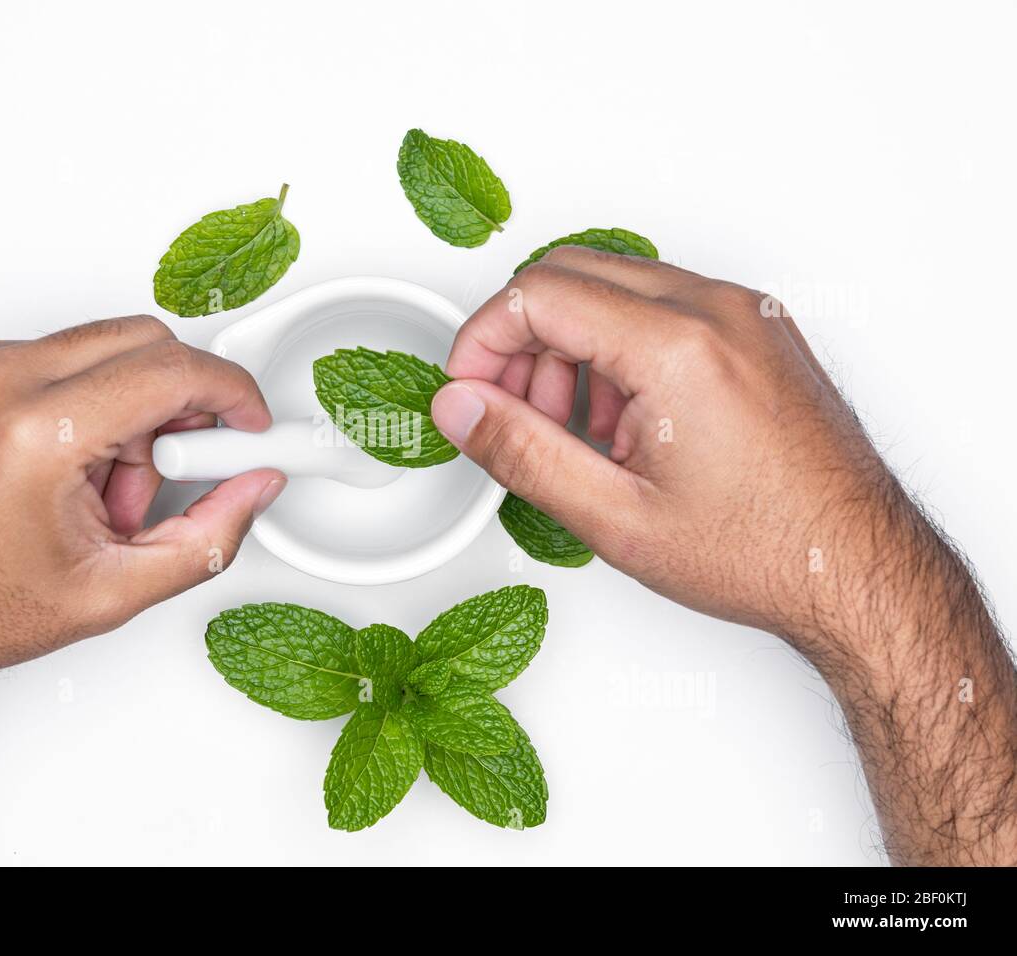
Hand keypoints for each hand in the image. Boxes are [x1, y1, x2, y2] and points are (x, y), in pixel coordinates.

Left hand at [0, 316, 284, 727]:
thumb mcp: (110, 591)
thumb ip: (208, 538)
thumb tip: (252, 490)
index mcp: (33, 431)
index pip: (171, 370)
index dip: (231, 395)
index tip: (248, 422)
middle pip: (143, 341)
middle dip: (180, 404)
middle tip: (176, 471)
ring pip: (103, 349)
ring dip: (130, 412)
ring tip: (102, 493)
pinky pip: (58, 361)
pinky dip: (86, 407)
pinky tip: (69, 473)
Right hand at [431, 248, 1016, 864]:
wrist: (859, 568)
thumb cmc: (763, 550)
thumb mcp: (616, 517)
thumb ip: (521, 451)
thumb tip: (460, 406)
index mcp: (678, 347)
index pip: (539, 294)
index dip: (482, 339)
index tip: (469, 387)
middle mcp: (717, 309)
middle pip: (571, 272)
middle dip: (521, 337)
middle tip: (510, 408)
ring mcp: (744, 313)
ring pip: (614, 284)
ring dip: (570, 343)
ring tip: (574, 429)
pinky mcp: (757, 327)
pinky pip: (662, 304)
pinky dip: (619, 345)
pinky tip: (622, 418)